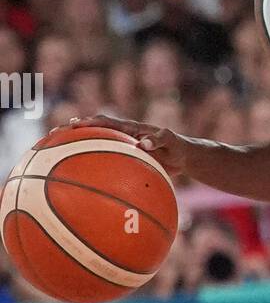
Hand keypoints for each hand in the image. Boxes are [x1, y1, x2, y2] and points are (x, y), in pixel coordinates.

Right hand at [65, 114, 189, 176]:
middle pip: (92, 131)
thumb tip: (143, 143)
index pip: (105, 122)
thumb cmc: (178, 147)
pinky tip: (80, 180)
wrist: (183, 157)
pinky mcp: (125, 159)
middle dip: (72, 131)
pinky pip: (106, 162)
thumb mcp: (171, 142)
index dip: (88, 122)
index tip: (71, 125)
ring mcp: (122, 147)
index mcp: (130, 128)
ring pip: (95, 146)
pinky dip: (93, 167)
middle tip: (52, 135)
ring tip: (56, 154)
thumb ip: (159, 140)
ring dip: (77, 148)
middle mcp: (122, 136)